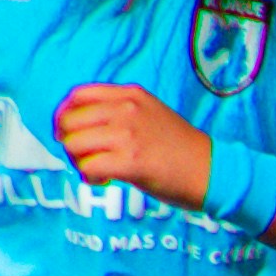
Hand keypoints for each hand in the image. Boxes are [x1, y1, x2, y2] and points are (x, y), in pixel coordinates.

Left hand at [53, 82, 213, 208]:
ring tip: (94, 171)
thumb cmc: (180, 149)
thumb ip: (120, 113)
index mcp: (130, 95)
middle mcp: (126, 110)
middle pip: (70, 121)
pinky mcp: (131, 162)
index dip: (64, 114)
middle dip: (68, 142)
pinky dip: (89, 176)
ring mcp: (128, 135)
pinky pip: (89, 166)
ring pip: (74, 144)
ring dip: (77, 161)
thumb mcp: (151, 114)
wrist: (211, 170)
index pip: (78, 95)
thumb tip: (84, 127)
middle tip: (82, 158)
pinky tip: (103, 181)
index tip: (67, 131)